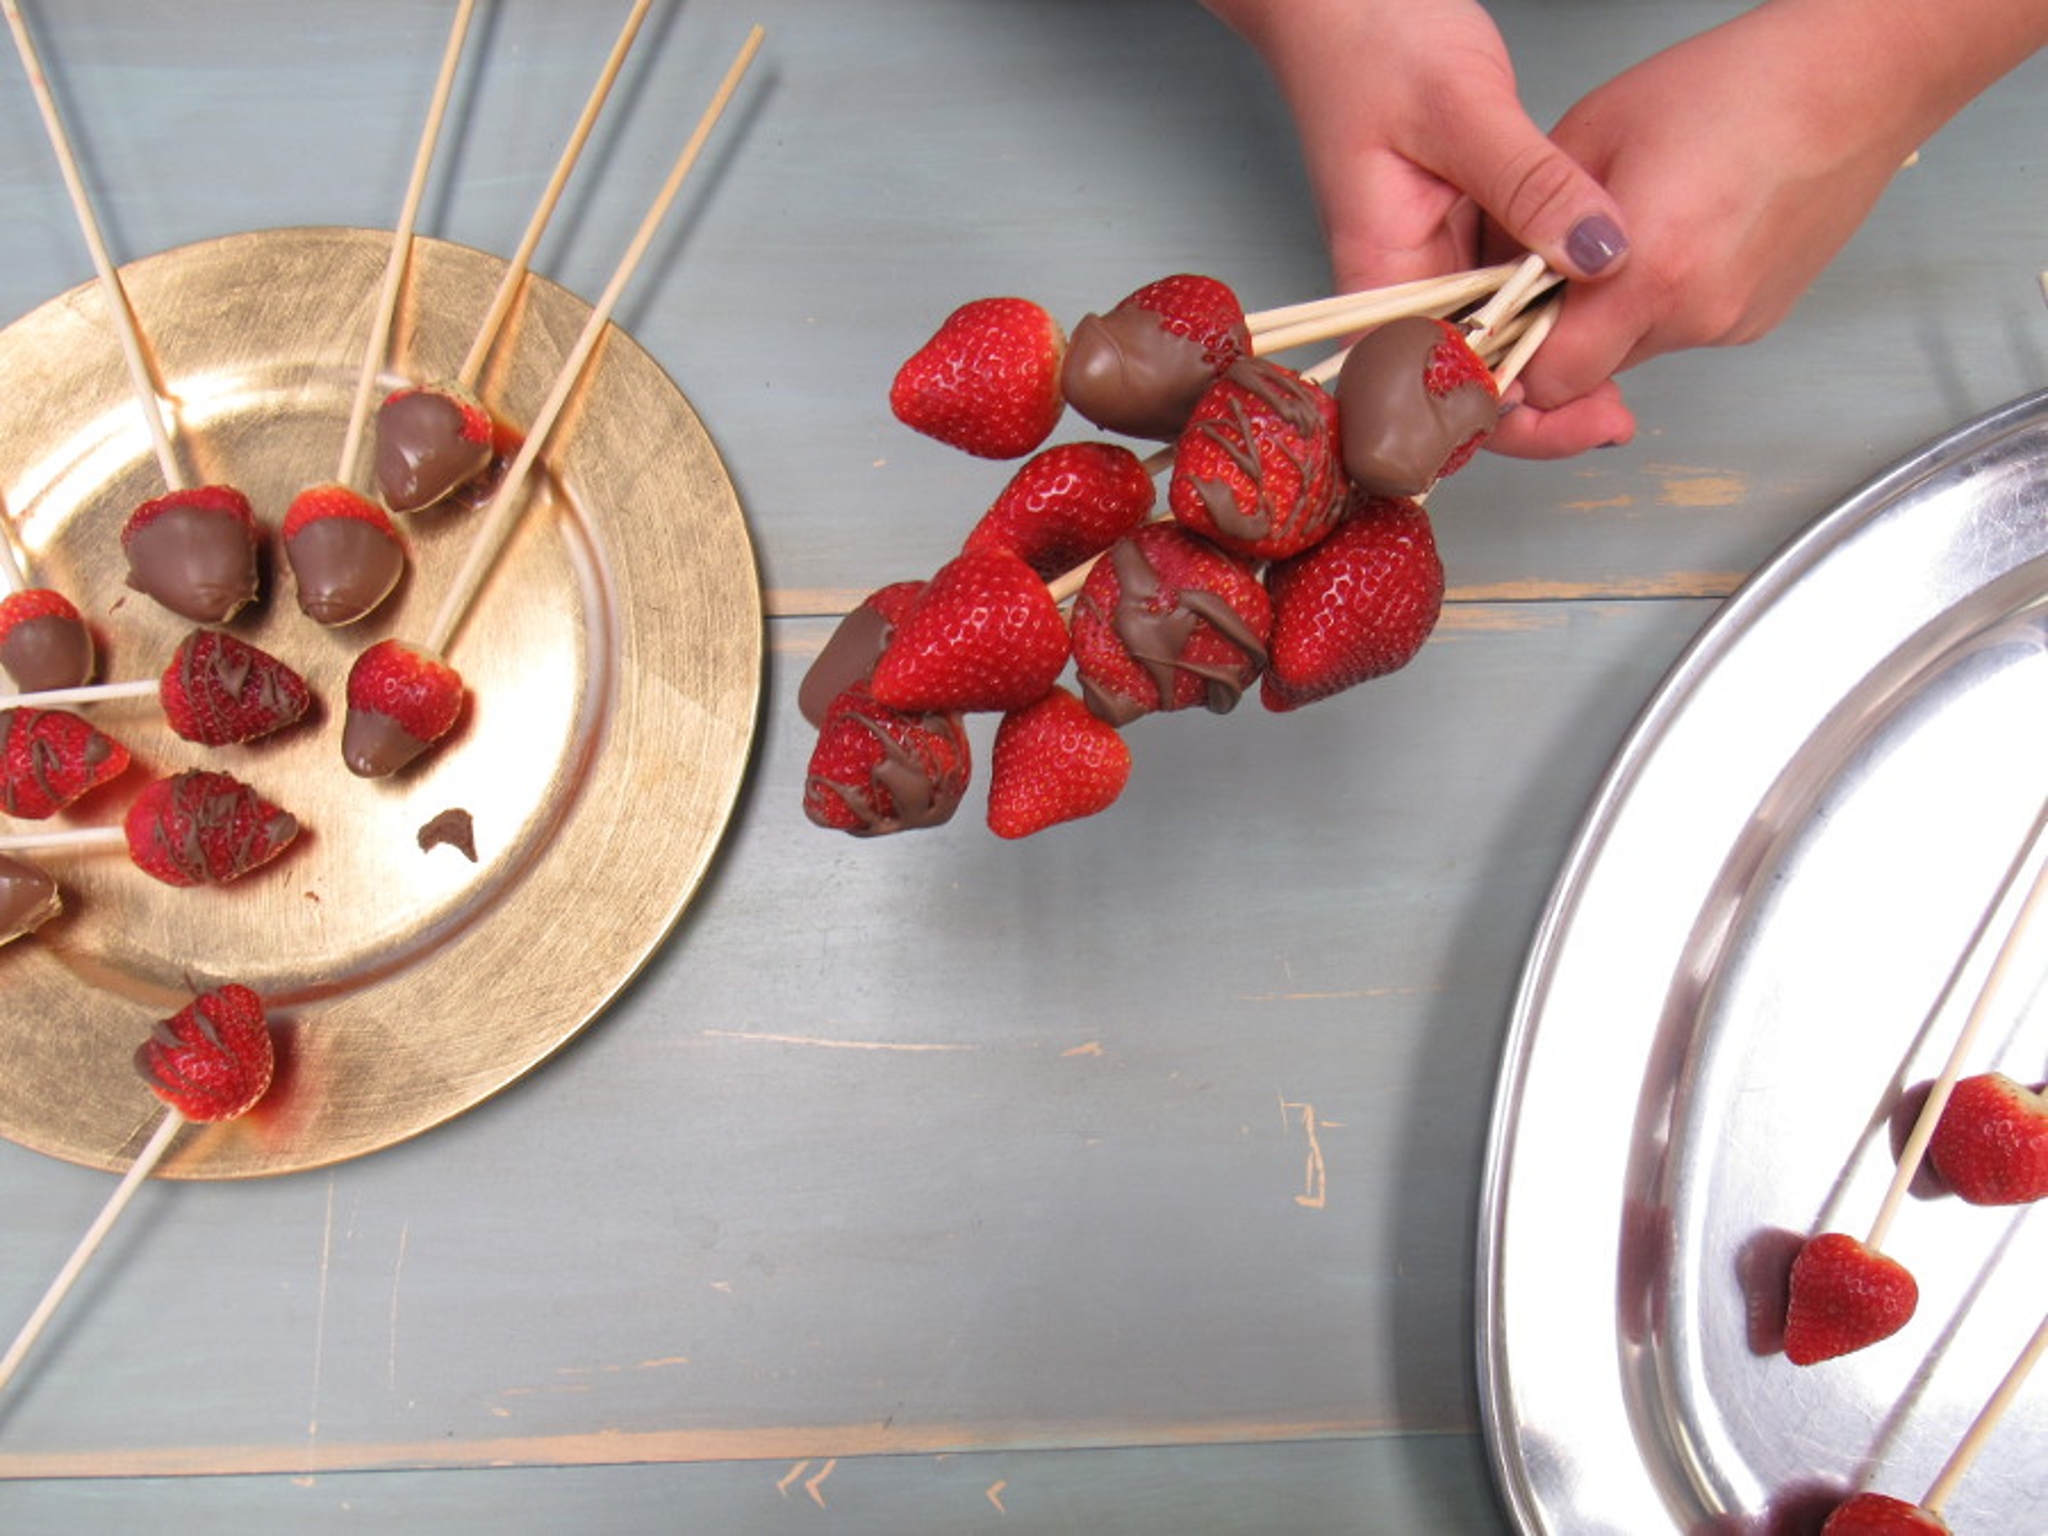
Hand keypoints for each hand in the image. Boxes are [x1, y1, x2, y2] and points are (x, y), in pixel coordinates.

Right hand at [1203, 0, 1636, 456]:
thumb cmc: (1369, 41)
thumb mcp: (1461, 107)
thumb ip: (1532, 184)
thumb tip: (1601, 254)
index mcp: (1378, 274)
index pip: (1426, 387)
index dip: (1498, 422)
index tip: (1575, 419)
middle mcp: (1403, 284)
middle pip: (1464, 382)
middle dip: (1539, 409)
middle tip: (1615, 418)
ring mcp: (1435, 263)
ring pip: (1495, 341)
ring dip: (1554, 363)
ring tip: (1617, 391)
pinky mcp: (1464, 235)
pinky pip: (1511, 290)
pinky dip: (1555, 306)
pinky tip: (1602, 311)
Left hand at [1503, 0, 2047, 452]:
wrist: (1856, 81)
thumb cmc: (1729, 87)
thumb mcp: (1591, 133)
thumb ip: (1526, 219)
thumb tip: (1484, 277)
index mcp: (1646, 274)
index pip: (1546, 382)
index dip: (1510, 362)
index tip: (1491, 332)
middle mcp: (1692, 316)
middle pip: (1584, 376)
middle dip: (1552, 339)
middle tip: (1541, 280)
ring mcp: (1730, 324)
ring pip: (1629, 354)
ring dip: (1606, 318)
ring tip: (1620, 240)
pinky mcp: (1757, 319)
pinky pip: (1677, 332)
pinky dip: (1656, 304)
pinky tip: (1675, 238)